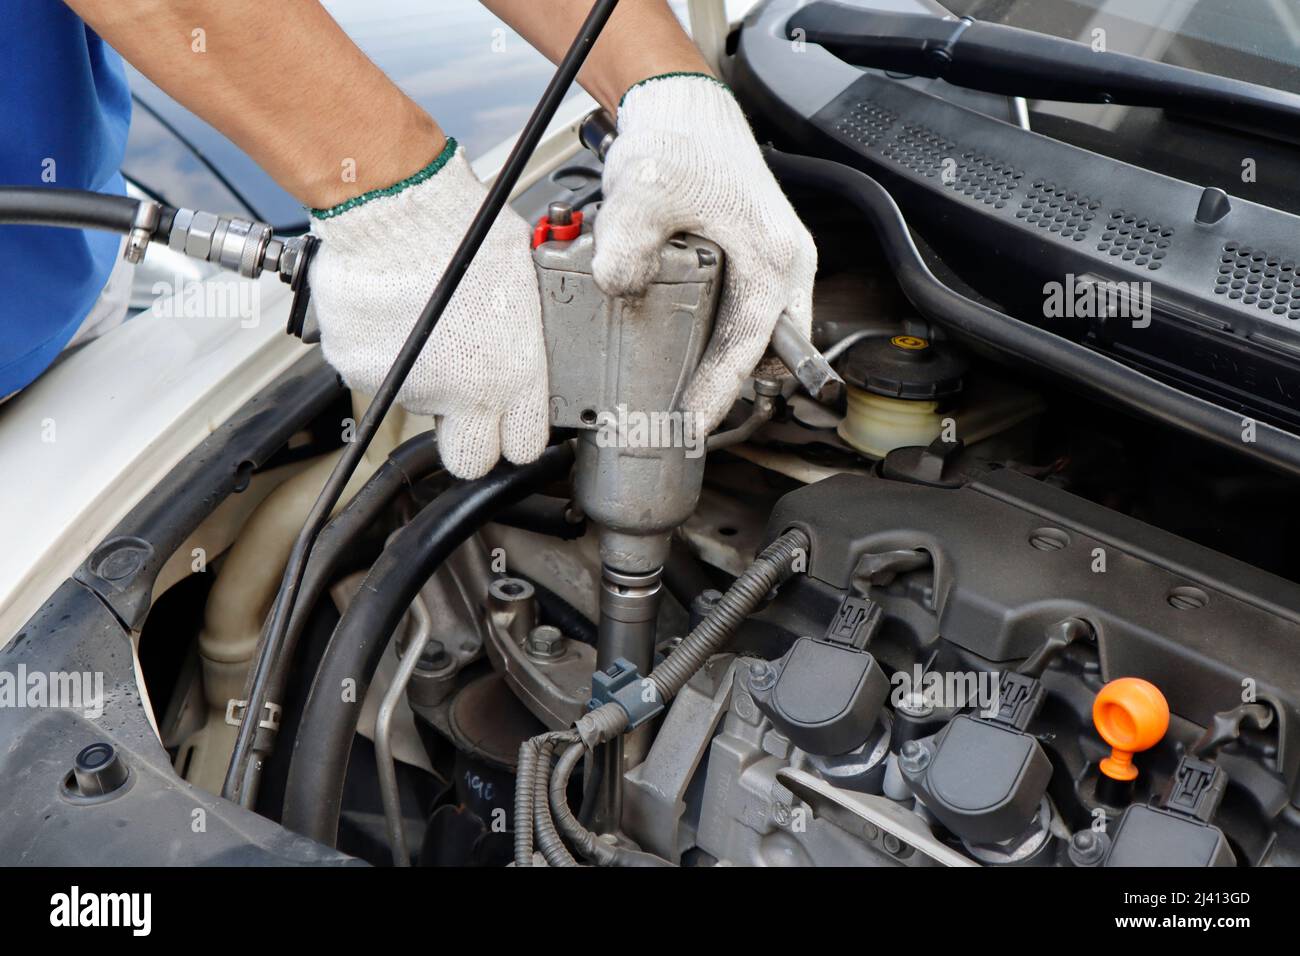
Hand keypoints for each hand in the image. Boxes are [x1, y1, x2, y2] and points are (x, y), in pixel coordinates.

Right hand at [309, 140, 548, 478]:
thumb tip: (524, 340)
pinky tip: (389, 309)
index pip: (522, 446)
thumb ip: (522, 333)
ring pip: (417, 403)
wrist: (397, 206)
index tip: (509, 421)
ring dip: (421, 372)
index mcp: (514, 377)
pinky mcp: (362, 371)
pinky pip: (372, 371)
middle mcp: (464, 395)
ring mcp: (410, 387)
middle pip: (468, 460)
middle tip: (464, 397)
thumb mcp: (522, 280)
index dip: (513, 434)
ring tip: (422, 316)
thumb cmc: (463, 228)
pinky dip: (378, 349)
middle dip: (468, 438)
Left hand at [593, 74, 817, 432]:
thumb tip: (616, 287)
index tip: (692, 425)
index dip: (718, 392)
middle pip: (764, 350)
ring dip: (723, 362)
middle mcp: (784, 264)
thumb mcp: (645, 191)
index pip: (749, 346)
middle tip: (685, 417)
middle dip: (727, 387)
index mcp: (773, 257)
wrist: (684, 105)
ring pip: (757, 335)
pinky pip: (742, 313)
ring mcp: (771, 262)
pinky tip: (680, 344)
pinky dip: (717, 336)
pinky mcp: (750, 258)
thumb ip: (627, 243)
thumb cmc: (682, 140)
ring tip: (680, 389)